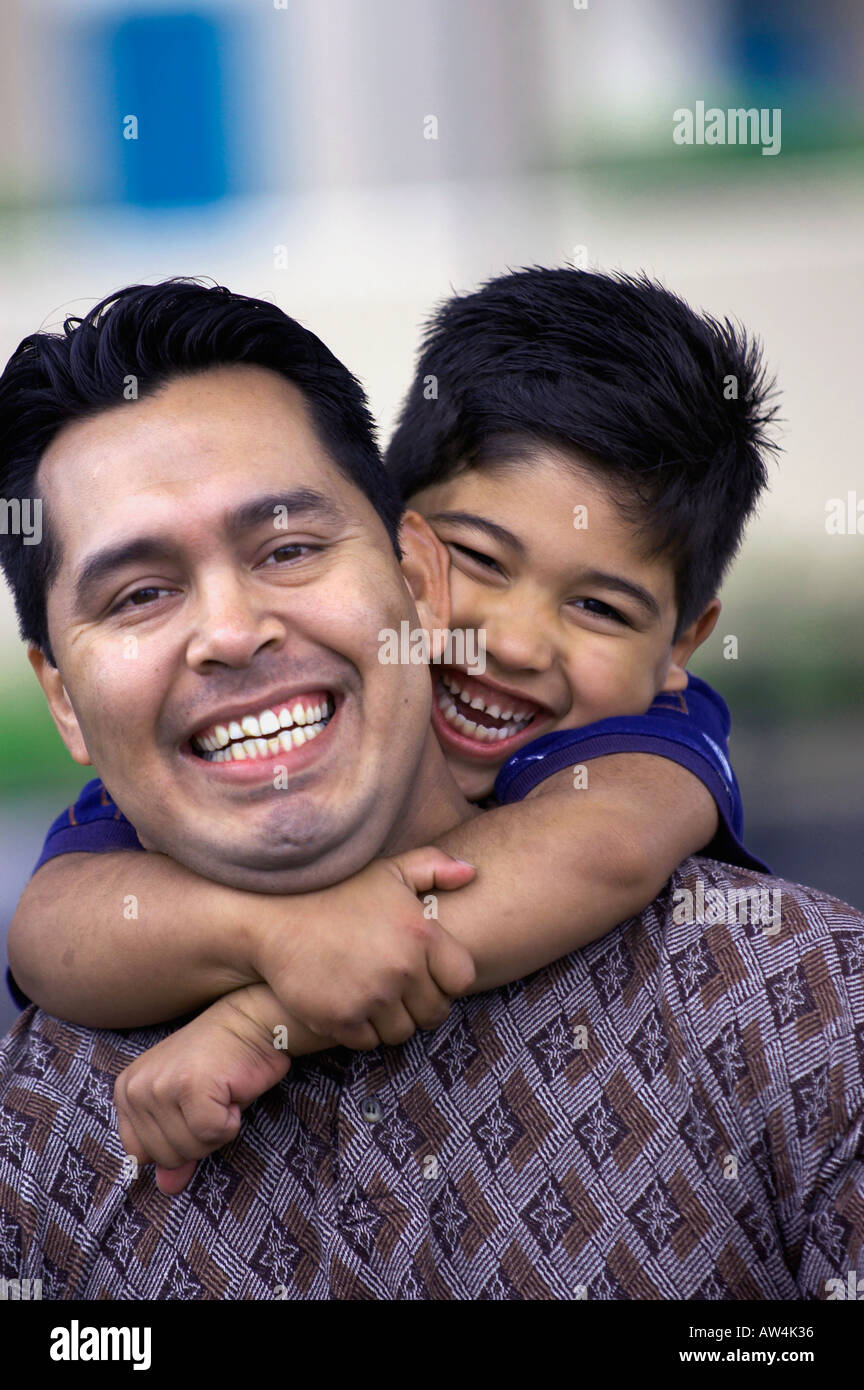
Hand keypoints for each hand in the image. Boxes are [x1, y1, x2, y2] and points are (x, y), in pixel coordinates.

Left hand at [114, 985, 297, 1195]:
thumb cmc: (223, 1065)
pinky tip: (232, 1091)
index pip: (140, 1155)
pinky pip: (212, 1134)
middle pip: (166, 1156)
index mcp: (126, 1091)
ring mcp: (161, 1086)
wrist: (252, 1021)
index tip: (195, 1110)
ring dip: (217, 1129)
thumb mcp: (190, 1109)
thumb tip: (168, 1188)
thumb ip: (175, 1149)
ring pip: (190, 1148)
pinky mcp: (190, 1086)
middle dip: (200, 1138)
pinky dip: (231, 1122)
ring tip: (221, 1093)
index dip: (177, 1143)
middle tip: (213, 1100)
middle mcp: (136, 1088)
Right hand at [254, 847, 476, 1050]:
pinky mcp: (341, 1019)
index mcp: (421, 933)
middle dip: (421, 1004)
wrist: (275, 917)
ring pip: (403, 1032)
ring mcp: (371, 997)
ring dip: (393, 1021)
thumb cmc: (337, 891)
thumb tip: (471, 872)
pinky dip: (362, 1031)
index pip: (462, 979)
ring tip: (375, 999)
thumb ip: (434, 866)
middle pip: (434, 1012)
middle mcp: (401, 968)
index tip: (427, 972)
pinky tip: (350, 1006)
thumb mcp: (388, 870)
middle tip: (398, 990)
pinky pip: (369, 1042)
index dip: (446, 979)